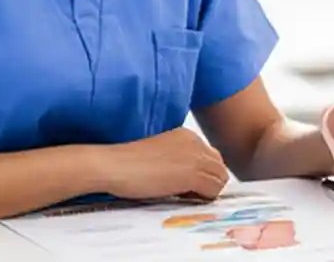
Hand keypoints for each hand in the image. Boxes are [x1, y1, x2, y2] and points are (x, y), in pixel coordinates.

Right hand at [103, 128, 228, 200]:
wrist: (114, 165)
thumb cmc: (128, 164)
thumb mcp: (160, 157)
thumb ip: (179, 162)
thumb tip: (194, 182)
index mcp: (186, 135)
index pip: (211, 157)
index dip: (202, 175)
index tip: (184, 186)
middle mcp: (195, 142)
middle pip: (219, 167)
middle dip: (208, 183)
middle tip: (187, 194)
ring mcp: (195, 157)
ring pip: (220, 179)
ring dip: (205, 192)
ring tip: (181, 196)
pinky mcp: (192, 174)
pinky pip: (213, 191)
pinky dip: (202, 198)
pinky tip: (180, 197)